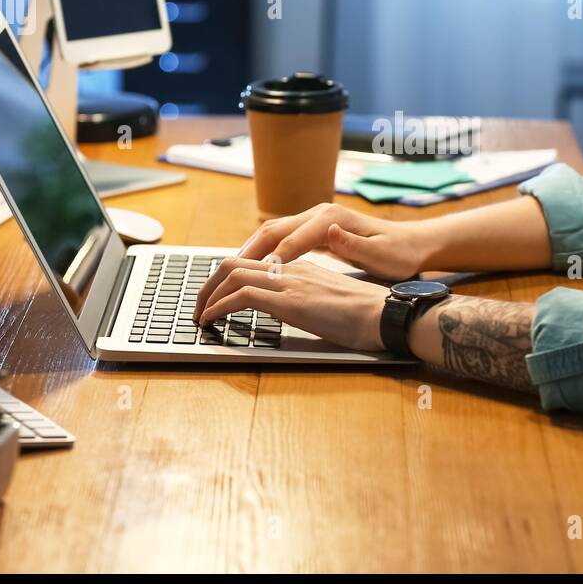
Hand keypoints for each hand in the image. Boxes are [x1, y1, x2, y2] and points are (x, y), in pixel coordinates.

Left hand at [192, 257, 388, 352]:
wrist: (385, 315)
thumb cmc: (365, 314)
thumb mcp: (329, 300)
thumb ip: (308, 297)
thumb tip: (294, 307)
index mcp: (300, 267)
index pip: (253, 262)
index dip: (226, 277)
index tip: (215, 296)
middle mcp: (291, 269)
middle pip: (233, 263)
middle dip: (207, 284)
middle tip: (197, 306)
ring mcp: (289, 283)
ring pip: (232, 274)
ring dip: (207, 296)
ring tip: (199, 316)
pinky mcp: (289, 301)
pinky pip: (241, 296)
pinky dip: (218, 307)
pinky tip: (211, 321)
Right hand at [235, 203, 430, 281]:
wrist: (413, 243)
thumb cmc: (399, 254)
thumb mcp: (381, 254)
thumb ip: (354, 245)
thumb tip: (329, 232)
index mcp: (330, 220)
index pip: (288, 242)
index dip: (266, 263)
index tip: (247, 282)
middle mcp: (318, 215)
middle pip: (270, 233)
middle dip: (244, 256)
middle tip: (220, 280)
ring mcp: (314, 221)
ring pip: (270, 233)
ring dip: (247, 253)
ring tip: (225, 276)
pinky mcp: (314, 231)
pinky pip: (279, 240)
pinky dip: (260, 253)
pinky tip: (249, 270)